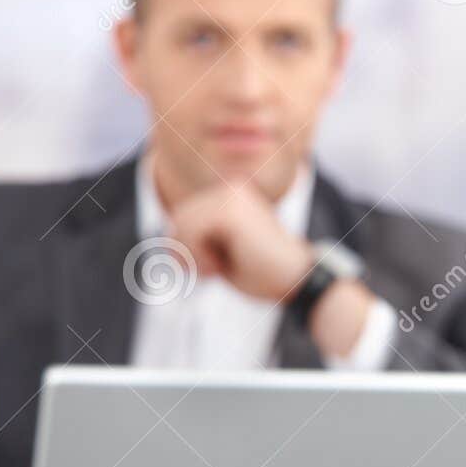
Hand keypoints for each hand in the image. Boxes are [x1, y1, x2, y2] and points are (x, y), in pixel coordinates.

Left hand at [167, 184, 312, 301]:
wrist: (298, 280)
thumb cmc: (263, 272)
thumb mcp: (222, 251)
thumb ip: (197, 237)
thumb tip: (167, 235)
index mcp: (232, 193)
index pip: (184, 215)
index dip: (186, 248)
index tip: (212, 267)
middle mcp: (232, 186)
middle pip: (178, 217)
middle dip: (186, 252)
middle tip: (213, 271)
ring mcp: (232, 193)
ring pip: (180, 224)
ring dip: (193, 256)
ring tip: (218, 268)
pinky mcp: (230, 207)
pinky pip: (190, 230)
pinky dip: (198, 256)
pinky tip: (221, 265)